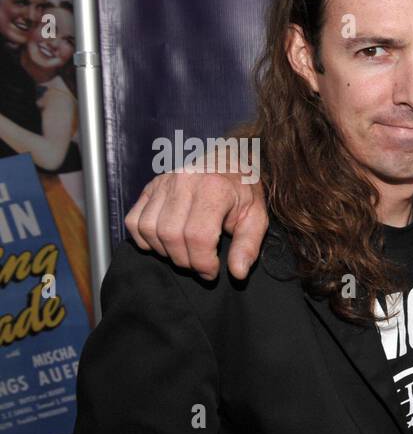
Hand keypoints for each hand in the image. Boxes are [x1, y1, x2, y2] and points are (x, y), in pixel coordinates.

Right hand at [125, 166, 267, 280]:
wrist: (229, 161)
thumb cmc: (243, 191)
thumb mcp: (256, 217)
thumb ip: (248, 245)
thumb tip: (237, 273)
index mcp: (214, 188)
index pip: (198, 236)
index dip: (203, 262)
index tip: (212, 272)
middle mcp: (184, 181)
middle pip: (171, 235)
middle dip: (185, 261)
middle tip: (200, 265)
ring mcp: (164, 182)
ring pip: (149, 229)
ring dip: (164, 252)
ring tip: (185, 254)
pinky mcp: (150, 187)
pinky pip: (134, 221)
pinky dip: (144, 239)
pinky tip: (165, 243)